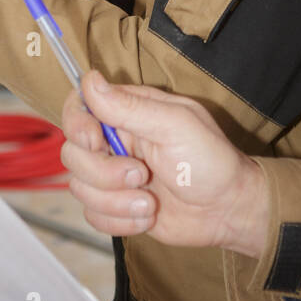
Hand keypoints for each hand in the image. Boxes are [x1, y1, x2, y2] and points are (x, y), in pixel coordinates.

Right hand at [60, 72, 269, 258]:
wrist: (227, 210)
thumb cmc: (211, 161)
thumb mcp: (174, 125)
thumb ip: (129, 106)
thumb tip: (89, 79)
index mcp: (129, 112)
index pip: (78, 106)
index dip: (77, 124)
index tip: (95, 141)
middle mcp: (116, 141)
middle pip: (73, 153)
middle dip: (104, 172)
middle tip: (142, 174)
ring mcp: (113, 175)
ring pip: (80, 188)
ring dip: (117, 202)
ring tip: (151, 202)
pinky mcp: (116, 206)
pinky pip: (93, 215)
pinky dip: (121, 221)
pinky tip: (149, 216)